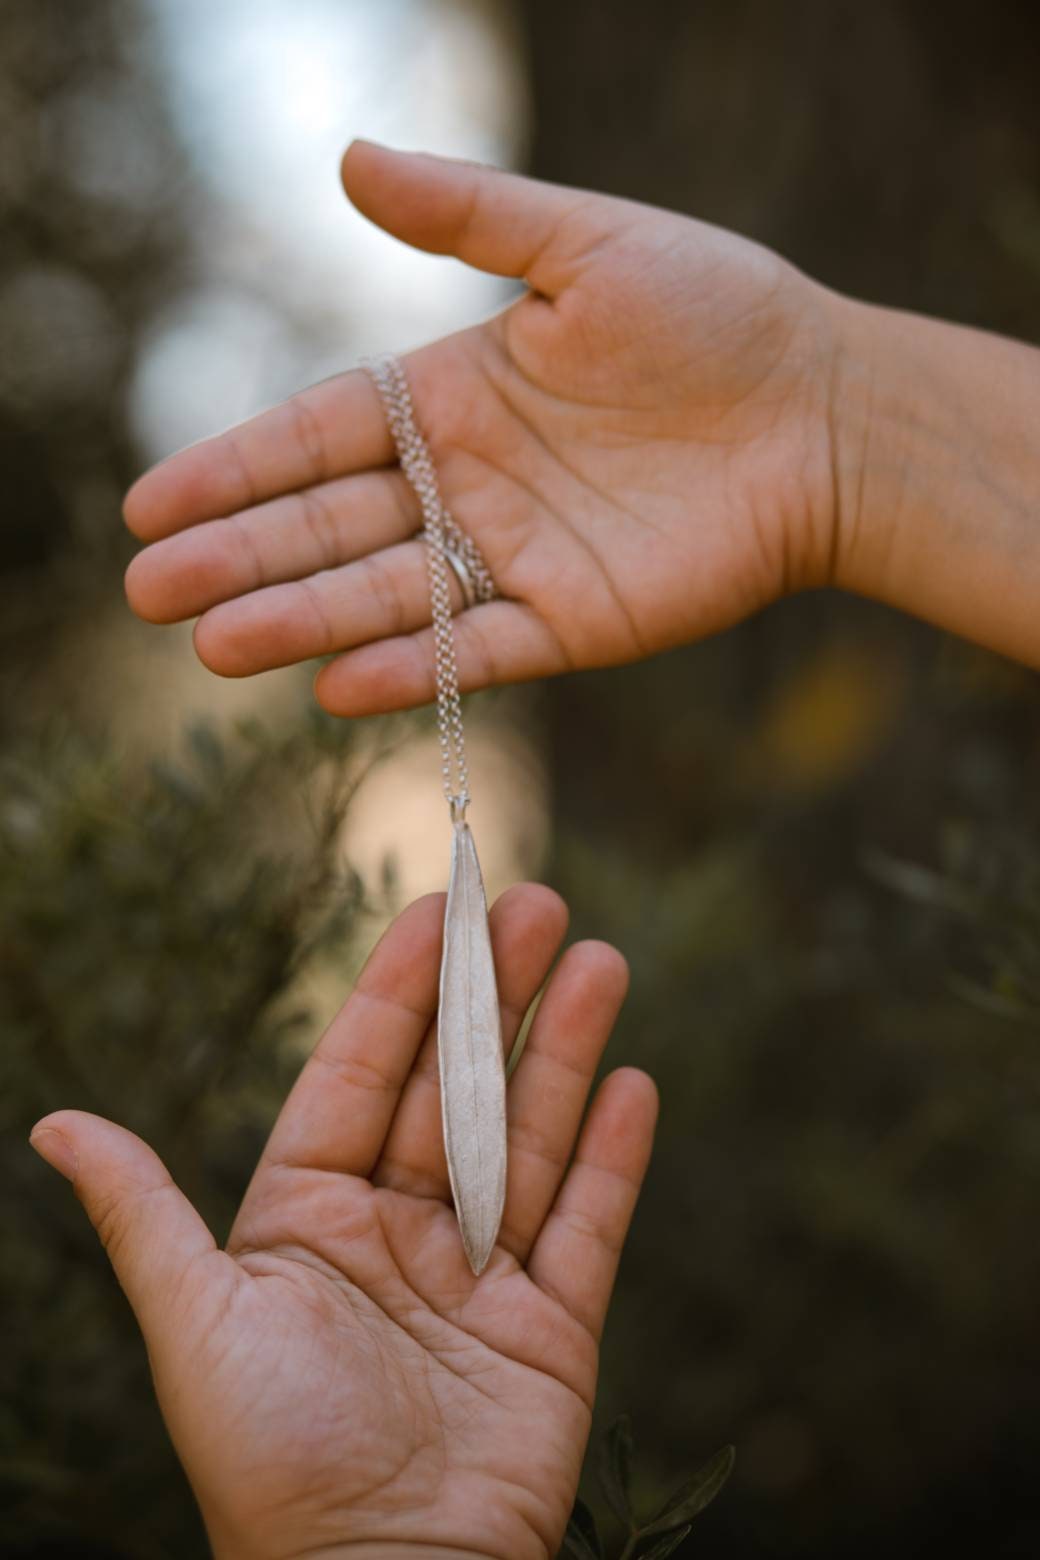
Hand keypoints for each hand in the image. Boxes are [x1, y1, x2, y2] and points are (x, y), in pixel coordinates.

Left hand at [29, 886, 657, 1559]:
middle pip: (455, 1087)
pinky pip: (588, 1223)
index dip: (402, 986)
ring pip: (531, 1136)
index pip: (361, 1071)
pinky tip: (633, 1081)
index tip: (443, 905)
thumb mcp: (194, 1320)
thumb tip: (56, 1124)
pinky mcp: (551, 1326)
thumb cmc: (270, 1458)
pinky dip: (614, 1155)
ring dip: (565, 1049)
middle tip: (540, 904)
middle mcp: (396, 1229)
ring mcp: (480, 1274)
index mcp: (309, 1213)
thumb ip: (143, 1214)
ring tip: (601, 961)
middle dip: (497, 995)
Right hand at [122, 141, 842, 712]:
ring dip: (303, 621)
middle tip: (151, 594)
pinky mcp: (571, 621)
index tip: (152, 507)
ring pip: (388, 598)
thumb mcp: (589, 244)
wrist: (825, 410)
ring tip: (215, 646)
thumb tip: (346, 160)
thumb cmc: (719, 313)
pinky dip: (414, 668)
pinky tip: (339, 684)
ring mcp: (514, 558)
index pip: (319, 436)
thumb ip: (470, 216)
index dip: (236, 469)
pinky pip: (479, 650)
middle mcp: (467, 483)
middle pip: (332, 526)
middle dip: (241, 558)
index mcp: (454, 393)